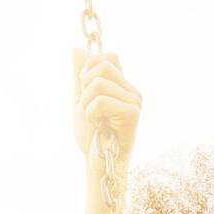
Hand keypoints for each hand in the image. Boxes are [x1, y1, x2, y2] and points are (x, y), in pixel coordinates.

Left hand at [72, 49, 141, 179]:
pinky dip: (91, 113)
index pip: (108, 56)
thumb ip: (80, 75)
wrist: (97, 163)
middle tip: (90, 108)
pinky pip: (101, 100)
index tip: (87, 93)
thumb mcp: (81, 100)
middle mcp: (133, 92)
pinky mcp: (133, 114)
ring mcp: (135, 102)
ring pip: (99, 81)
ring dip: (86, 102)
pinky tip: (100, 127)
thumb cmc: (91, 137)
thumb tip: (77, 50)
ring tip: (96, 120)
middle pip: (103, 62)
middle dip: (85, 84)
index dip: (89, 69)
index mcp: (124, 87)